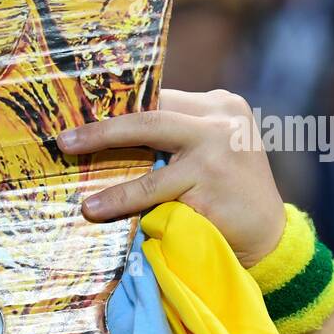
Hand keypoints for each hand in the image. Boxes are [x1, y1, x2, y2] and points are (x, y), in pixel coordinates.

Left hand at [57, 88, 285, 267]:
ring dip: (112, 185)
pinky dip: (127, 205)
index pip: (161, 98)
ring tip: (85, 202)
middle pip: (150, 118)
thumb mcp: (209, 149)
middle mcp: (222, 122)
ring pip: (151, 163)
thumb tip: (105, 130)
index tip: (80, 111)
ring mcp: (218, 155)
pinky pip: (158, 198)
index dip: (118, 107)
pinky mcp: (212, 190)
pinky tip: (104, 212)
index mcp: (219, 105)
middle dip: (102, 131)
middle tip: (64, 141)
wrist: (269, 234)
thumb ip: (175, 135)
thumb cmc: (226, 190)